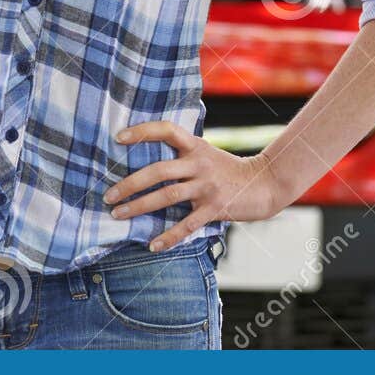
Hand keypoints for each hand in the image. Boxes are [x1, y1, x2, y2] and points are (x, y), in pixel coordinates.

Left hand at [102, 121, 286, 250]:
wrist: (266, 183)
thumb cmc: (227, 169)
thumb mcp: (205, 152)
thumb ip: (181, 153)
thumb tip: (145, 157)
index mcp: (195, 146)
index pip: (166, 130)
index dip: (142, 131)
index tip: (118, 138)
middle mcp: (199, 164)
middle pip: (158, 171)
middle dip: (130, 183)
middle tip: (108, 195)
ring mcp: (207, 186)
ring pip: (167, 196)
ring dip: (139, 207)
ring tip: (118, 214)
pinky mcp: (215, 208)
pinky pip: (187, 224)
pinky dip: (169, 236)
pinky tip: (153, 245)